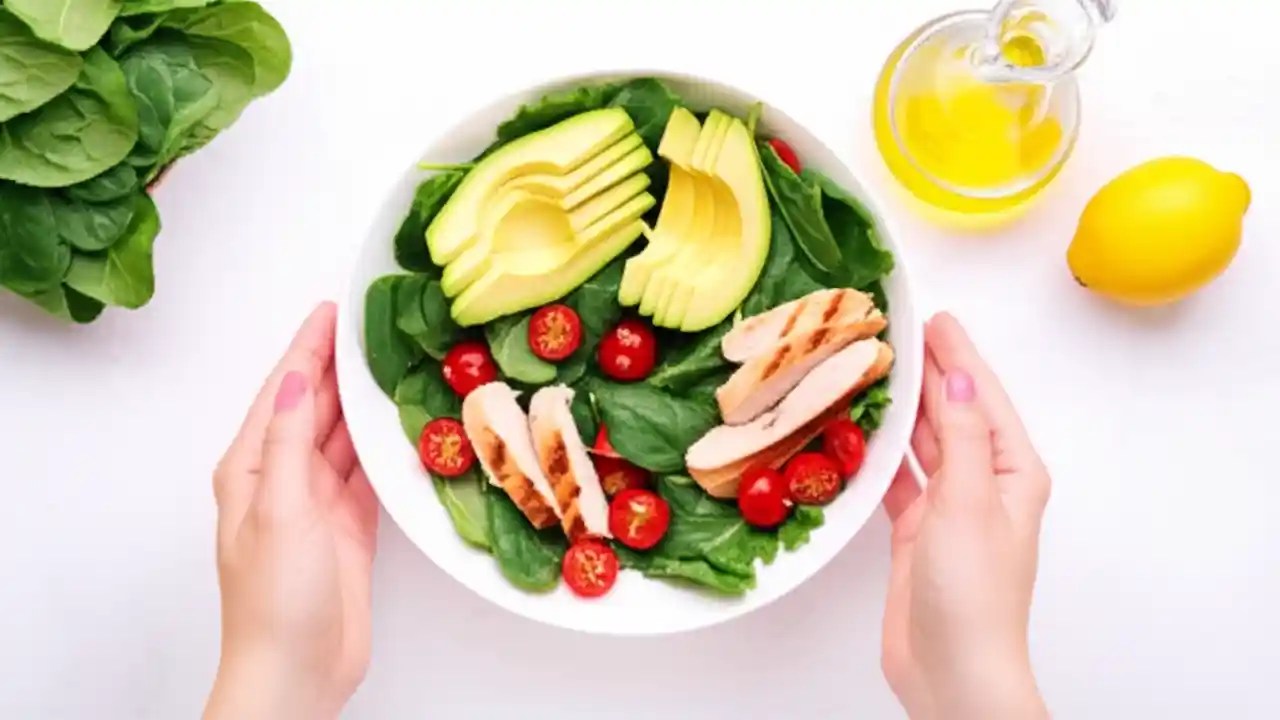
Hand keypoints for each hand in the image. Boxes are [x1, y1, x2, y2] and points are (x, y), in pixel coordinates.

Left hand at [205, 303, 378, 719]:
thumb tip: (302, 378)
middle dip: (339, 366)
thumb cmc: (274, 600)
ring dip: (363, 403)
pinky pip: (368, 474)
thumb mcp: (279, 511)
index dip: (308, 347)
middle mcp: (282, 480)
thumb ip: (291, 443)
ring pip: (344, 438)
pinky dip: (383, 448)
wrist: (296, 672)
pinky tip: (401, 426)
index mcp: (252, 469)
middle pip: (315, 407)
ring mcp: (317, 504)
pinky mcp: (349, 528)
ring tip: (391, 362)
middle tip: (372, 325)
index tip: (333, 309)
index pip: (285, 392)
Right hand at [881, 313, 1051, 719]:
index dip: (957, 355)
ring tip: (873, 369)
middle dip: (926, 374)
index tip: (933, 317)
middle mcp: (982, 484)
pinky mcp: (916, 532)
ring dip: (899, 409)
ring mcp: (948, 508)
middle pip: (950, 414)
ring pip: (920, 443)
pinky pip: (895, 478)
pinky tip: (858, 432)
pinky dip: (877, 454)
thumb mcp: (967, 503)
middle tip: (894, 332)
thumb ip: (958, 437)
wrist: (953, 672)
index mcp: (1011, 473)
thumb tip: (955, 376)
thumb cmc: (973, 595)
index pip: (980, 397)